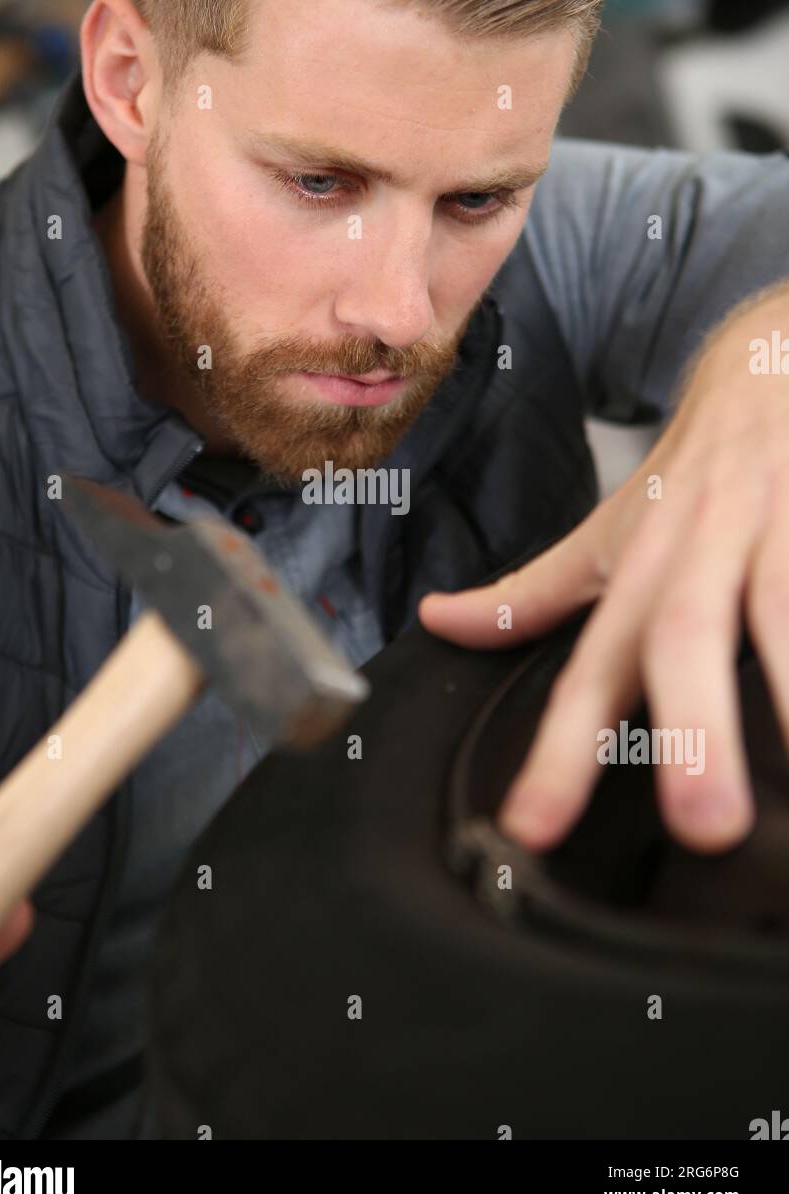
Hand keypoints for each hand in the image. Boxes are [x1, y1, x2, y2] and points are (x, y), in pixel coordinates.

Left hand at [419, 283, 788, 854]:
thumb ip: (529, 594)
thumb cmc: (688, 471)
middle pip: (688, 635)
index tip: (534, 832)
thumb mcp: (608, 535)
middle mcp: (698, 554)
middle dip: (694, 729)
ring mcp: (775, 529)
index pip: (589, 673)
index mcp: (638, 575)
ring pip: (784, 605)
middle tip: (704, 826)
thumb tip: (438, 623)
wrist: (768, 360)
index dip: (557, 754)